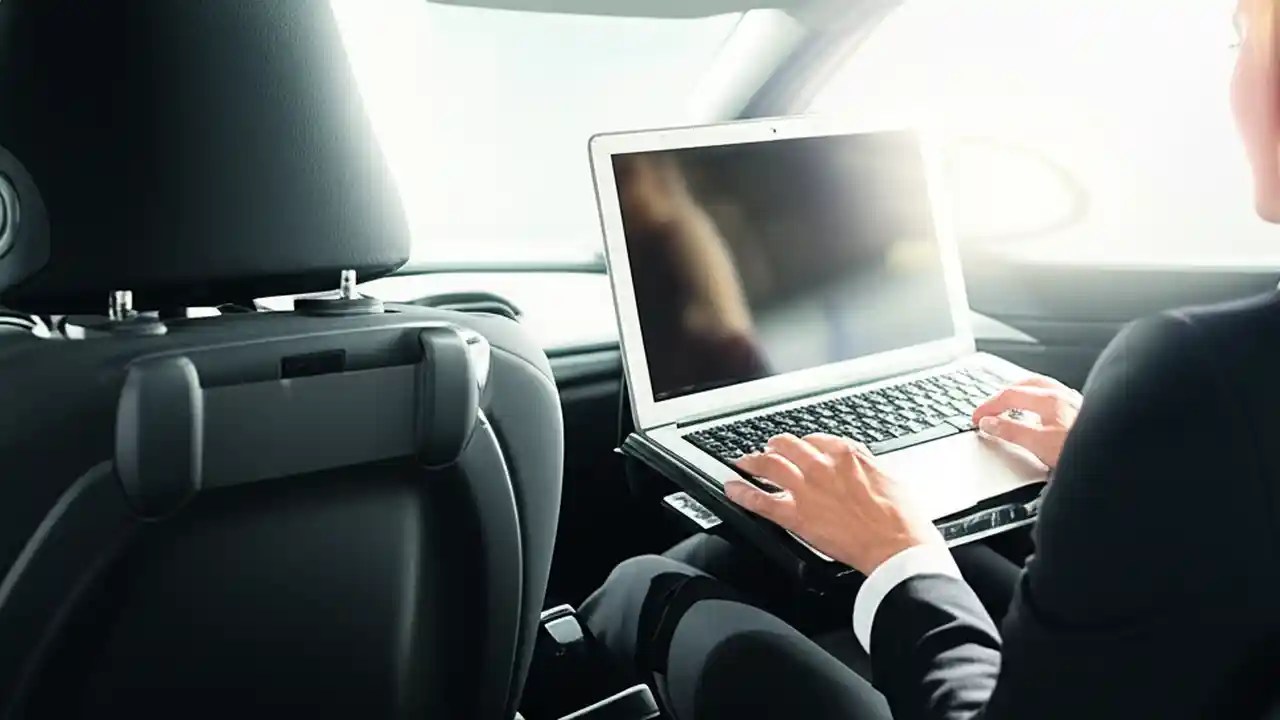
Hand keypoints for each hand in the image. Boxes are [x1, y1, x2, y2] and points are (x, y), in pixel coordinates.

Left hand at [726, 433, 942, 575]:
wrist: (898, 546)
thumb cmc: (902, 518)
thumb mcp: (890, 478)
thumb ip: (868, 467)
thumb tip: (861, 466)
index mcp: (847, 454)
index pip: (816, 440)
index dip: (804, 444)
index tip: (800, 448)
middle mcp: (822, 465)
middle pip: (788, 446)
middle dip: (775, 447)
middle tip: (768, 451)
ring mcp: (806, 489)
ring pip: (769, 465)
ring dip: (752, 462)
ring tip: (743, 462)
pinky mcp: (796, 515)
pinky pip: (760, 500)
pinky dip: (742, 493)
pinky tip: (732, 489)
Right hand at [971, 374, 1081, 468]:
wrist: (1119, 460)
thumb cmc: (1087, 452)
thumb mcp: (1039, 444)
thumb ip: (1011, 432)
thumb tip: (989, 423)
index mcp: (1050, 399)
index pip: (1009, 395)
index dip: (988, 406)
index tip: (977, 418)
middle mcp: (1064, 395)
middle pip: (1025, 384)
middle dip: (1003, 394)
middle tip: (989, 407)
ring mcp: (1075, 402)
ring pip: (1042, 388)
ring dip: (1022, 394)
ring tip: (1010, 404)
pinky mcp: (1085, 412)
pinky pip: (1055, 398)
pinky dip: (1038, 401)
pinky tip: (1041, 414)